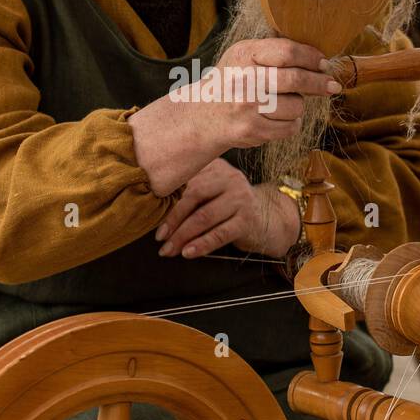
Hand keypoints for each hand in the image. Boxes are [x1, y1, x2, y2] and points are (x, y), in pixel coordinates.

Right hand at [128, 38, 339, 195]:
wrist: (202, 116)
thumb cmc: (231, 81)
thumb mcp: (242, 56)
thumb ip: (273, 51)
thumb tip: (318, 54)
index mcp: (243, 55)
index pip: (287, 52)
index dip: (311, 57)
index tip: (323, 63)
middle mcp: (243, 80)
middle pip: (295, 80)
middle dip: (319, 83)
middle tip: (332, 86)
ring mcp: (246, 107)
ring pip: (296, 106)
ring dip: (297, 106)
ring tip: (282, 103)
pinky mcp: (251, 131)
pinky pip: (289, 127)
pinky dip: (290, 123)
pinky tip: (277, 118)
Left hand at [154, 158, 300, 259]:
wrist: (268, 218)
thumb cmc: (229, 207)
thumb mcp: (212, 192)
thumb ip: (189, 193)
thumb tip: (155, 211)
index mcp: (215, 167)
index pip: (186, 181)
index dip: (166, 200)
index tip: (151, 217)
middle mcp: (229, 178)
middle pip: (193, 197)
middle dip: (172, 220)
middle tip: (159, 238)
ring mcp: (241, 198)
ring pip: (204, 217)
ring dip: (183, 236)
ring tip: (169, 249)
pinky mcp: (247, 219)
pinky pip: (220, 234)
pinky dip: (201, 244)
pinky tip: (188, 253)